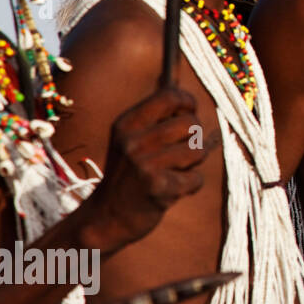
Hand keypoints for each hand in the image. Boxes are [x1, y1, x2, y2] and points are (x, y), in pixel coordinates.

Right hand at [90, 87, 215, 248]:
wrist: (105, 218)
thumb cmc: (128, 175)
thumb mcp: (131, 140)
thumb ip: (157, 117)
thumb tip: (184, 85)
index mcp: (126, 124)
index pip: (170, 96)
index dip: (188, 102)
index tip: (190, 112)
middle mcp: (133, 141)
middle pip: (191, 123)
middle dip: (194, 138)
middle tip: (179, 153)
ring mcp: (143, 164)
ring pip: (197, 150)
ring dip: (193, 164)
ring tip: (174, 172)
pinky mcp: (157, 187)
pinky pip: (196, 179)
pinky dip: (191, 186)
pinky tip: (172, 190)